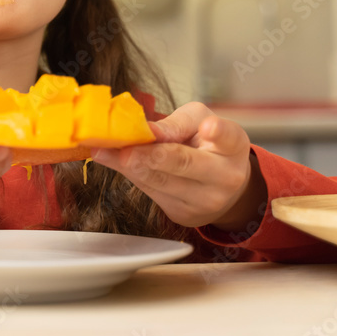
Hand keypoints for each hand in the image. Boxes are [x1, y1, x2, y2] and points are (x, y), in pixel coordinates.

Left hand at [92, 102, 264, 230]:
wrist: (221, 183)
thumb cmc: (206, 143)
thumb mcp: (197, 121)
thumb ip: (175, 123)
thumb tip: (146, 130)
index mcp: (233, 145)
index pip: (229, 138)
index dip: (218, 132)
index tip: (209, 127)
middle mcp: (225, 176)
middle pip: (184, 164)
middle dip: (151, 156)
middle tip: (125, 149)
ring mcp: (205, 201)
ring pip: (160, 182)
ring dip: (128, 165)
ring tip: (103, 150)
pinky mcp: (183, 215)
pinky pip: (150, 192)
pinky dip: (130, 174)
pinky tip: (113, 160)